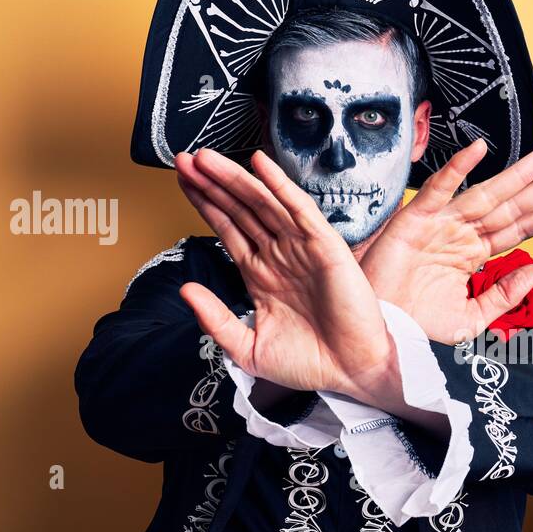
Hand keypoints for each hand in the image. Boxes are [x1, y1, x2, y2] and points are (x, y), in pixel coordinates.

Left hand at [172, 147, 393, 399]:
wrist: (350, 373)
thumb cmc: (309, 363)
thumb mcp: (248, 349)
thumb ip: (216, 320)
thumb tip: (185, 290)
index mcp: (261, 275)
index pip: (228, 228)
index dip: (204, 204)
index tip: (182, 182)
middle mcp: (280, 256)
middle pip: (240, 209)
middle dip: (211, 184)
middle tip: (185, 160)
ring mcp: (301, 248)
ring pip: (263, 203)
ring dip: (235, 179)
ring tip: (206, 158)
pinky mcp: (325, 246)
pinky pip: (299, 209)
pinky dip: (280, 185)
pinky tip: (259, 164)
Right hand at [357, 138, 532, 343]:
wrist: (379, 329)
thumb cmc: (415, 322)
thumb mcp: (471, 318)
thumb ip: (504, 296)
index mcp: (473, 254)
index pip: (518, 230)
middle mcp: (461, 234)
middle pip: (510, 207)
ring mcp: (441, 224)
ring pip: (486, 194)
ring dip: (516, 175)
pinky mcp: (416, 220)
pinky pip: (439, 190)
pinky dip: (457, 169)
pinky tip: (479, 150)